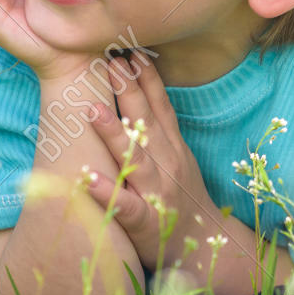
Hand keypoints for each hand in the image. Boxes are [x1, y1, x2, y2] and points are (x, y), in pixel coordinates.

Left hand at [82, 53, 215, 260]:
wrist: (207, 245)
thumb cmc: (181, 198)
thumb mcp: (177, 157)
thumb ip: (159, 127)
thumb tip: (137, 90)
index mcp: (172, 147)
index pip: (159, 106)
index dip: (146, 78)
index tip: (131, 49)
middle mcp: (166, 163)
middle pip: (146, 122)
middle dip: (128, 91)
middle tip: (110, 61)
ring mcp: (158, 191)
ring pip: (135, 159)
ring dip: (114, 134)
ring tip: (91, 110)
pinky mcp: (147, 221)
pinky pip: (126, 205)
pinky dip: (107, 191)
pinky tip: (86, 179)